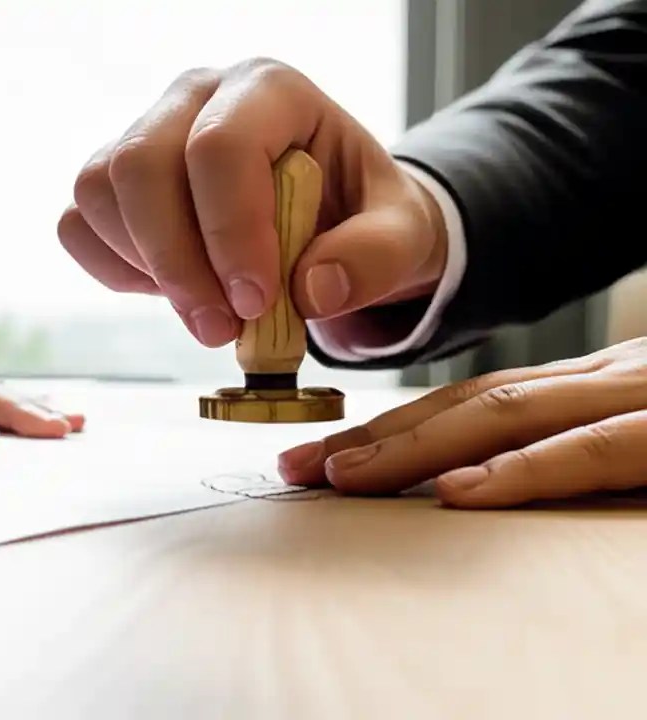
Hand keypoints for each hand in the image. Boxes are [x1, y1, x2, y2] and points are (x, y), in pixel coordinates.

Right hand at [57, 60, 447, 346]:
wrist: (329, 215)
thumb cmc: (358, 212)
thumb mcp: (402, 232)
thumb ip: (377, 258)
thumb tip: (312, 289)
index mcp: (268, 90)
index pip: (220, 146)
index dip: (229, 231)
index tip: (257, 300)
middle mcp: (194, 97)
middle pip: (140, 164)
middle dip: (177, 261)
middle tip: (221, 327)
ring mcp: (144, 134)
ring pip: (99, 192)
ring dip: (145, 269)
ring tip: (205, 312)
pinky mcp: (113, 182)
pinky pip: (79, 225)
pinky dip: (115, 271)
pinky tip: (170, 289)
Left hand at [278, 338, 645, 507]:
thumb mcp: (642, 430)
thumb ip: (577, 445)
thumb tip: (483, 484)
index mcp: (588, 387)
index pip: (472, 401)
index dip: (390, 427)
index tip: (321, 458)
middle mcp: (600, 384)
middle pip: (467, 405)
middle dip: (373, 435)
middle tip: (298, 468)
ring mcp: (634, 401)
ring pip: (506, 416)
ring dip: (416, 446)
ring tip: (345, 475)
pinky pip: (590, 451)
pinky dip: (519, 470)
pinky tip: (458, 490)